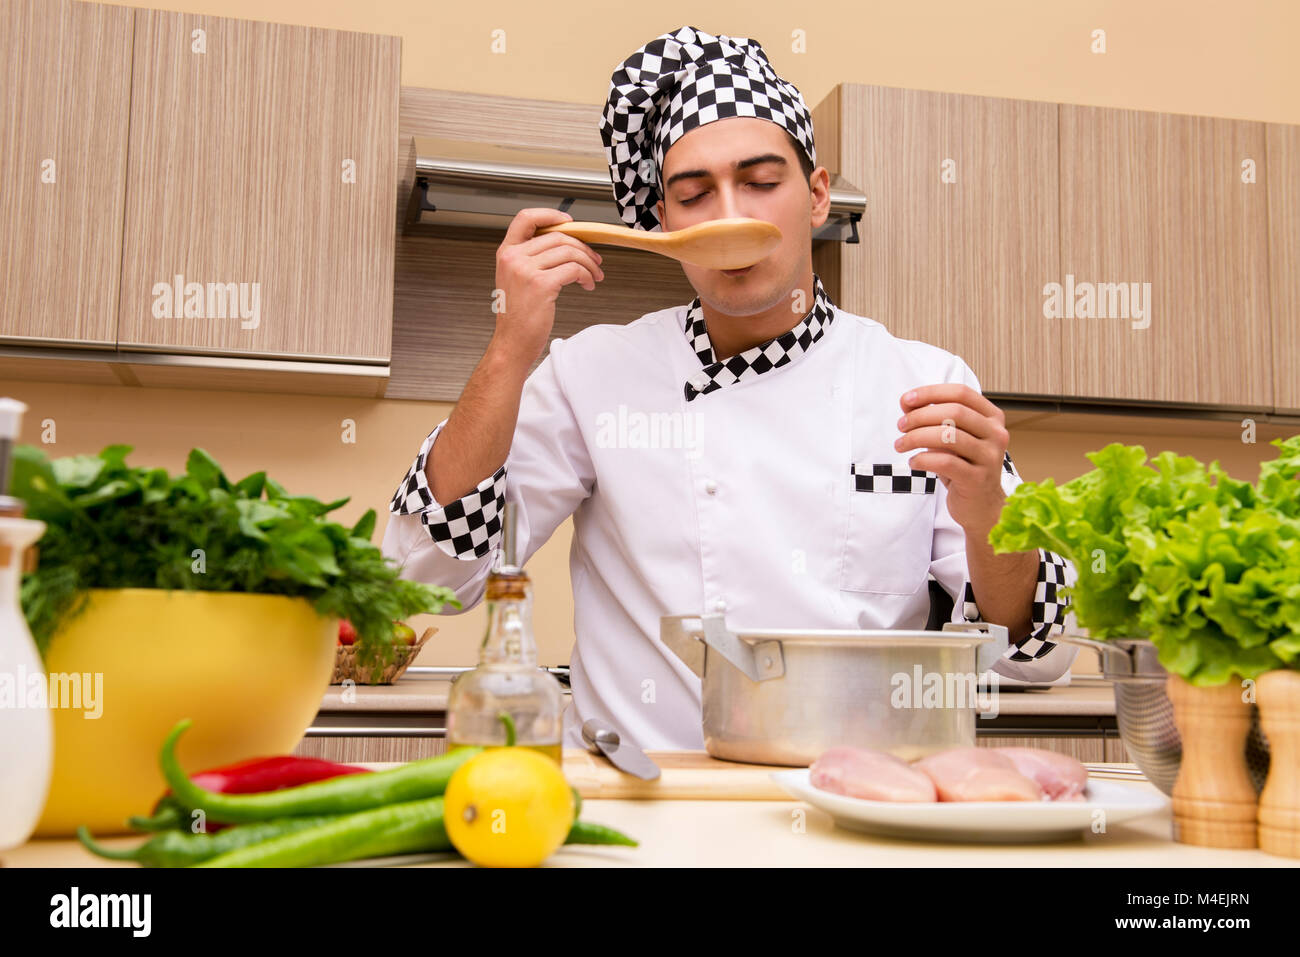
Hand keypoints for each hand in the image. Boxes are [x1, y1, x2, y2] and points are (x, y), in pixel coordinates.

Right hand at [490, 208, 604, 368]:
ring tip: (594, 276)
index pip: (525, 218)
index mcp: (506, 252)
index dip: (550, 214)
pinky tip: (588, 285)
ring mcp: (526, 270)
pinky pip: (574, 269)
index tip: (569, 221)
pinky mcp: (541, 285)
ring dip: (589, 263)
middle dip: (582, 246)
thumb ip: (532, 259)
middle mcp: (514, 258)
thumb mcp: (516, 280)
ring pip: (569, 252)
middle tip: (595, 260)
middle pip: (557, 236)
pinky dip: (586, 276)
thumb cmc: (517, 317)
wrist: (512, 343)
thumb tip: (564, 244)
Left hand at [895, 384, 1009, 536]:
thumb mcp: (951, 438)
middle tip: (901, 426)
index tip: (906, 400)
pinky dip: (923, 459)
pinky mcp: (977, 479)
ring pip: (948, 436)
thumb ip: (933, 418)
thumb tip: (906, 402)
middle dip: (920, 416)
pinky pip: (945, 462)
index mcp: (992, 417)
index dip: (930, 393)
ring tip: (901, 445)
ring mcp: (990, 457)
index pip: (961, 393)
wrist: (981, 505)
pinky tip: (914, 463)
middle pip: (953, 412)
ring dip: (917, 437)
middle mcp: (996, 434)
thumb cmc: (963, 466)